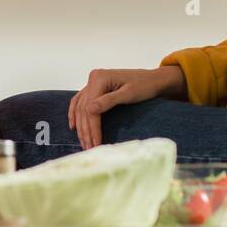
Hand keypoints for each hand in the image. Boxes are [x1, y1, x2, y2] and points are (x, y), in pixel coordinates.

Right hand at [68, 65, 186, 149]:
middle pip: (84, 108)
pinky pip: (80, 101)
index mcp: (99, 78)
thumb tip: (88, 111)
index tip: (95, 144)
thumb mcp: (129, 94)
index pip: (91, 108)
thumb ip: (108, 101)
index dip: (92, 128)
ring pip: (80, 107)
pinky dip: (75, 113)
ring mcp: (93, 82)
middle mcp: (93, 78)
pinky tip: (73, 126)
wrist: (153, 79)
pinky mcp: (95, 87)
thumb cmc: (144, 86)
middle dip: (86, 130)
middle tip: (89, 148)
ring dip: (81, 126)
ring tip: (84, 143)